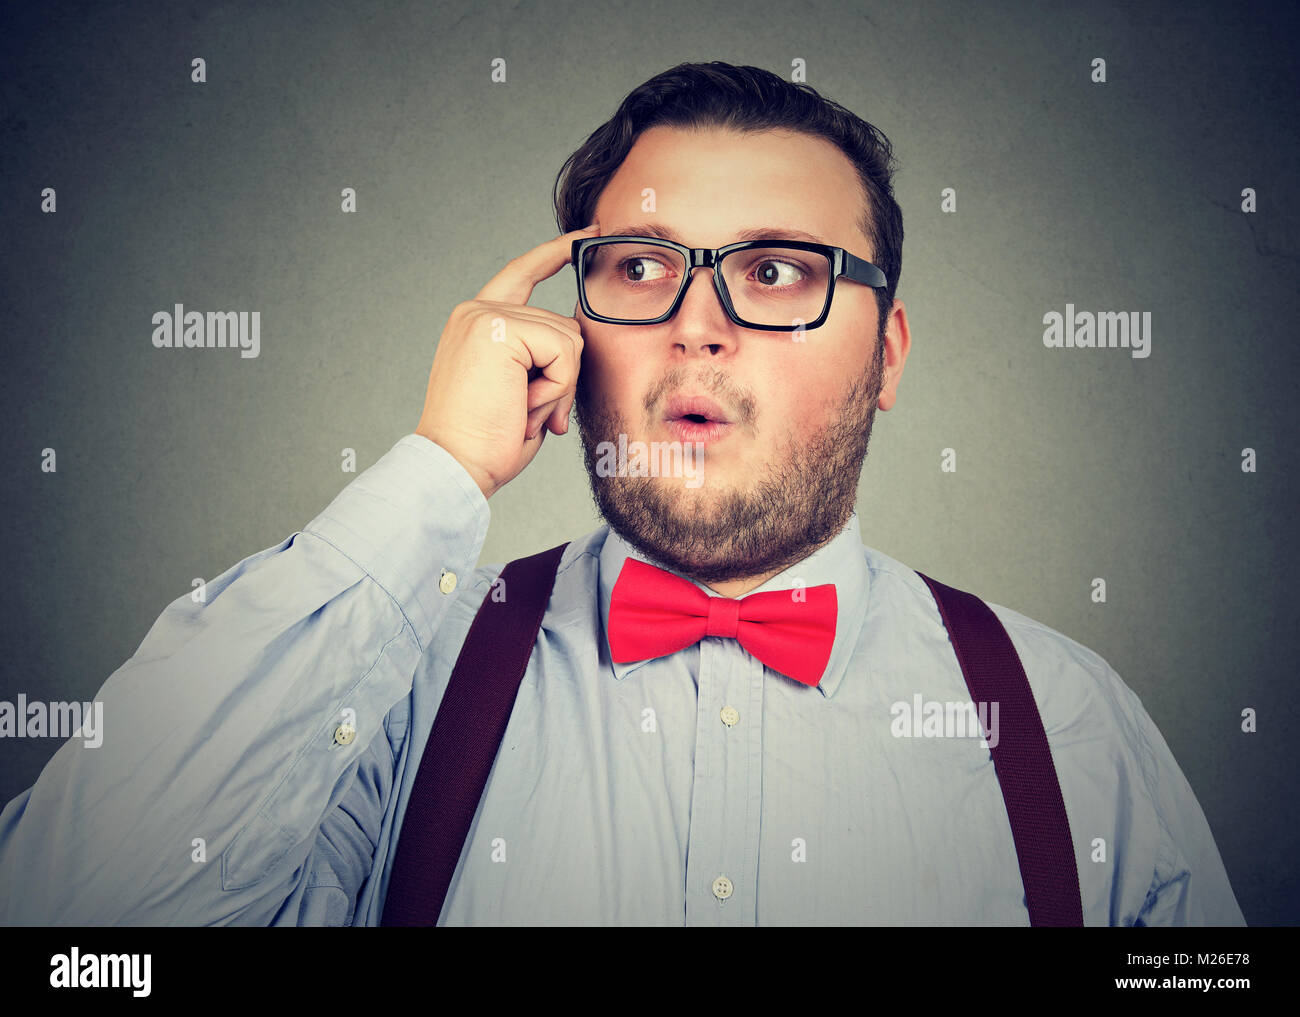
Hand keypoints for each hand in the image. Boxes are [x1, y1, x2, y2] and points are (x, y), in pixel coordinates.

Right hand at [415, 224, 598, 498]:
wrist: (456, 466)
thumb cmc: (487, 441)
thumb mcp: (522, 390)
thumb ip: (543, 357)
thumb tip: (578, 340)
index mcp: (477, 322)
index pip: (523, 272)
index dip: (555, 252)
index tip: (587, 233)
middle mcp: (477, 311)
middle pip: (565, 326)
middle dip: (563, 380)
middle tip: (529, 414)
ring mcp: (484, 315)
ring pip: (569, 339)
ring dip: (557, 387)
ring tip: (521, 412)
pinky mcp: (497, 327)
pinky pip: (563, 350)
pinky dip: (556, 387)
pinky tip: (524, 405)